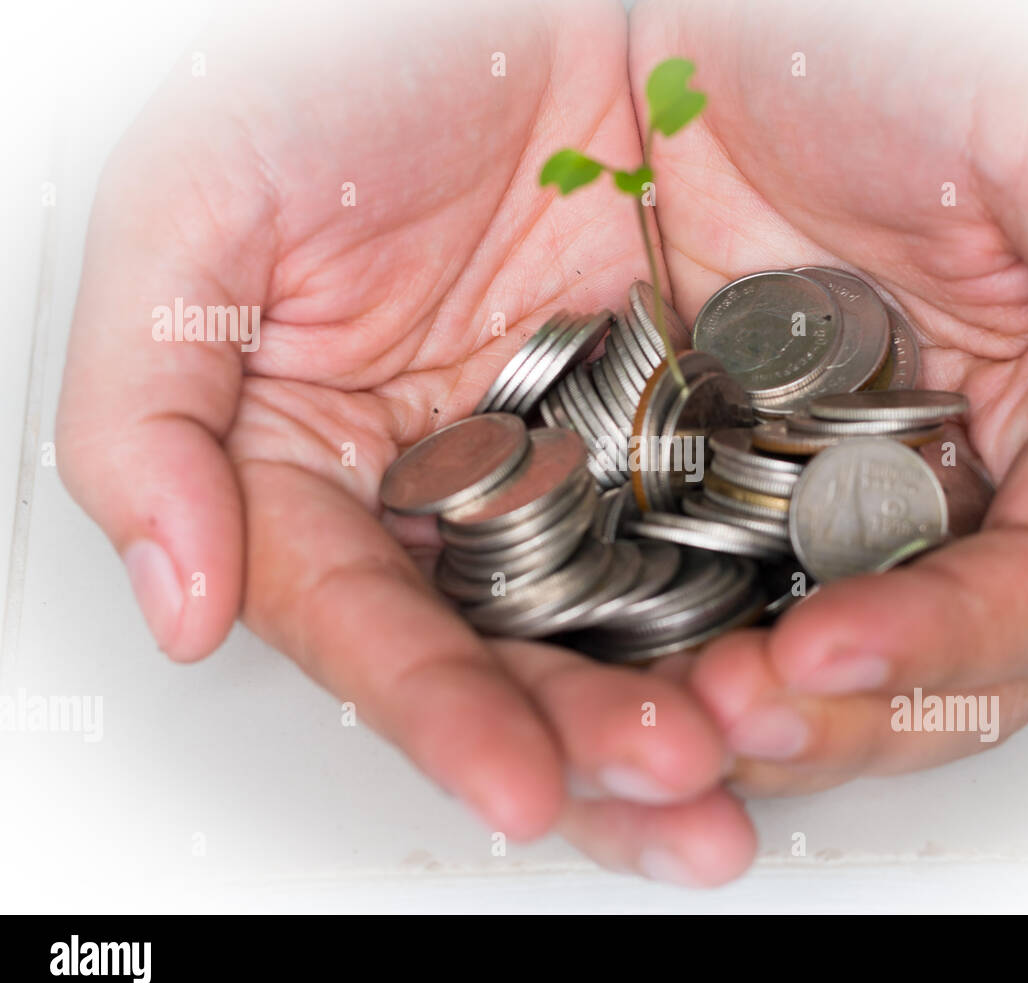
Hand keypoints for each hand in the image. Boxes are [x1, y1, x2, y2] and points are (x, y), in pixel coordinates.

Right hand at [57, 0, 754, 884]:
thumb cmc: (351, 71)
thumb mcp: (203, 210)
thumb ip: (144, 409)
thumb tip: (174, 596)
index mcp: (327, 470)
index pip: (373, 627)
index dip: (436, 713)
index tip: (512, 783)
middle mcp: (453, 493)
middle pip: (514, 661)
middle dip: (586, 743)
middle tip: (670, 790)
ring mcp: (575, 469)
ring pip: (628, 627)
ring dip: (686, 707)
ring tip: (743, 766)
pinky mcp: (687, 430)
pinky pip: (731, 536)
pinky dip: (764, 603)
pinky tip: (807, 659)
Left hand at [629, 0, 1027, 793]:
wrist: (689, 6)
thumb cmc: (875, 42)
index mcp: (1017, 427)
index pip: (1025, 600)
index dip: (944, 647)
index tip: (840, 651)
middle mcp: (903, 485)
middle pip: (904, 675)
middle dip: (829, 718)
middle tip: (741, 714)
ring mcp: (777, 496)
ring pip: (777, 669)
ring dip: (727, 720)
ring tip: (655, 730)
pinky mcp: (658, 485)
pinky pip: (650, 605)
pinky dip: (626, 661)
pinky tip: (587, 679)